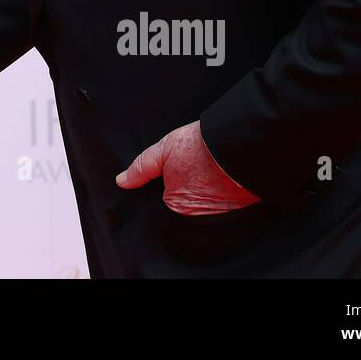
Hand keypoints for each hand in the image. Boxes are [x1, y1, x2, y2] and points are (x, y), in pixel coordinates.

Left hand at [115, 120, 260, 214]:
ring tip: (207, 172)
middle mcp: (197, 216)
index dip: (169, 187)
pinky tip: (222, 178)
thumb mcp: (163, 150)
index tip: (178, 173)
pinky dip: (222, 195)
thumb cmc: (201, 146)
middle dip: (187, 192)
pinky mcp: (238, 210)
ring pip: (204, 206)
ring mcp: (219, 215)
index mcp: (176, 205)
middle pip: (185, 206)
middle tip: (194, 170)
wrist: (238, 142)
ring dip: (205, 194)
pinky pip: (224, 206)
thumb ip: (141, 168)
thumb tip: (122, 181)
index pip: (165, 203)